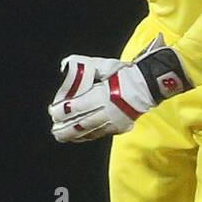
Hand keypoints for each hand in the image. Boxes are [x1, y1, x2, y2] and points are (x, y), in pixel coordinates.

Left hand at [48, 35, 188, 142]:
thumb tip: (65, 65)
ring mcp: (114, 121)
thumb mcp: (104, 65)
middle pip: (81, 123)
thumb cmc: (124, 74)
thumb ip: (85, 65)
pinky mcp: (120, 126)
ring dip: (74, 134)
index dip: (62, 111)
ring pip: (90, 131)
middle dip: (65, 128)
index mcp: (101, 95)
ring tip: (62, 136)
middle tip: (54, 129)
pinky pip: (101, 133)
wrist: (147, 85)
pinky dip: (88, 135)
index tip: (53, 111)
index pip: (76, 107)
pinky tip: (79, 137)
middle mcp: (107, 111)